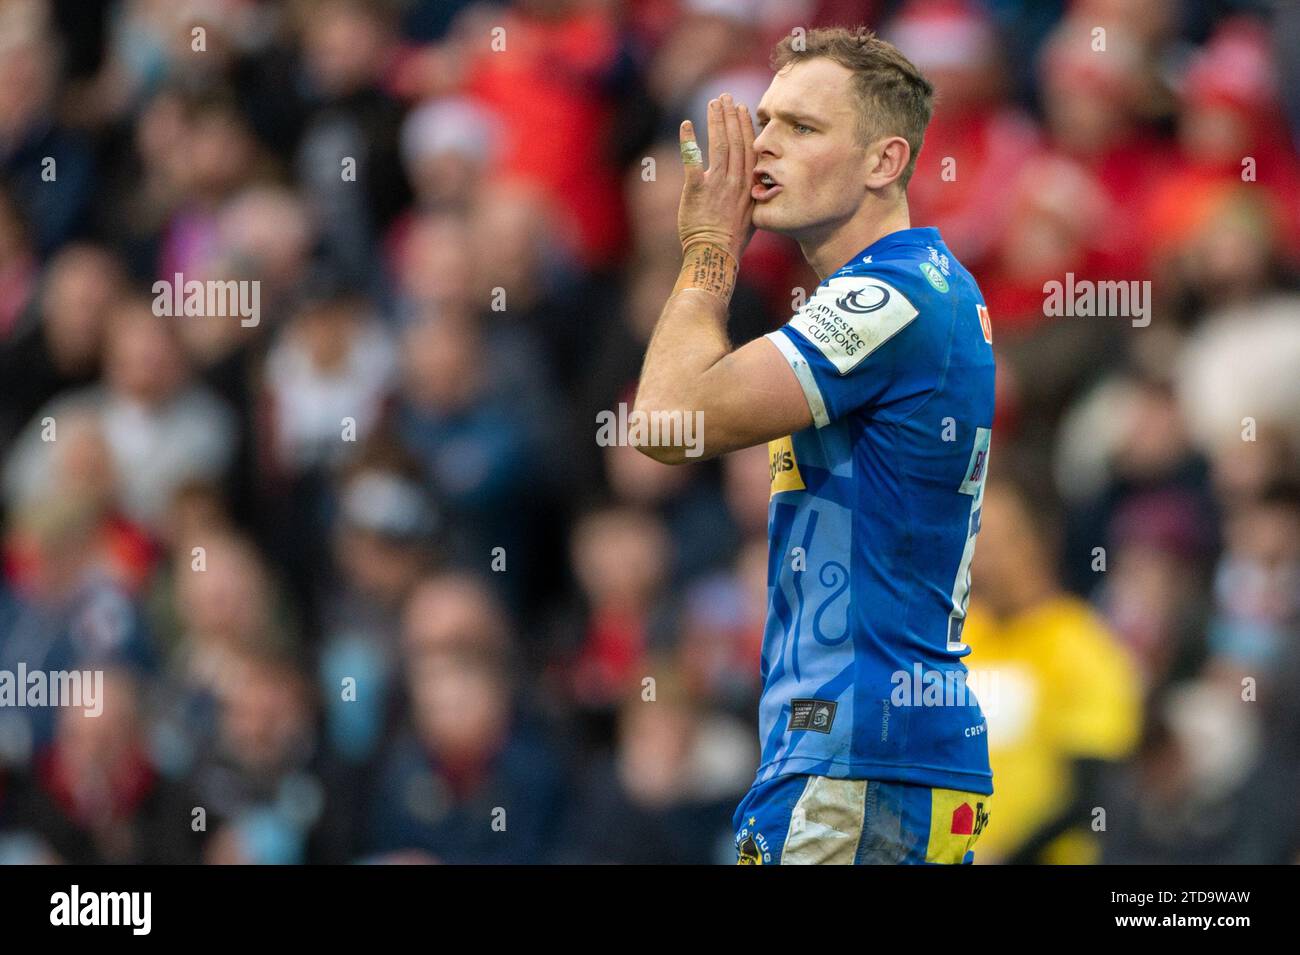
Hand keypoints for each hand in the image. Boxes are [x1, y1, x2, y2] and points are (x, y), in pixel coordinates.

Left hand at [678, 94, 756, 260]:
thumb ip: (752, 194)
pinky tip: (686, 124)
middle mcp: (736, 181)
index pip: (749, 148)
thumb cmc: (731, 240)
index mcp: (750, 185)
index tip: (742, 109)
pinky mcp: (698, 189)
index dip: (745, 126)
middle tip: (725, 97)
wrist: (715, 255)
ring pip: (719, 144)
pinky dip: (689, 141)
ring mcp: (718, 184)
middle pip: (735, 140)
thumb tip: (754, 185)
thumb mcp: (751, 214)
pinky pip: (693, 160)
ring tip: (713, 102)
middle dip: (730, 116)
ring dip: (716, 121)